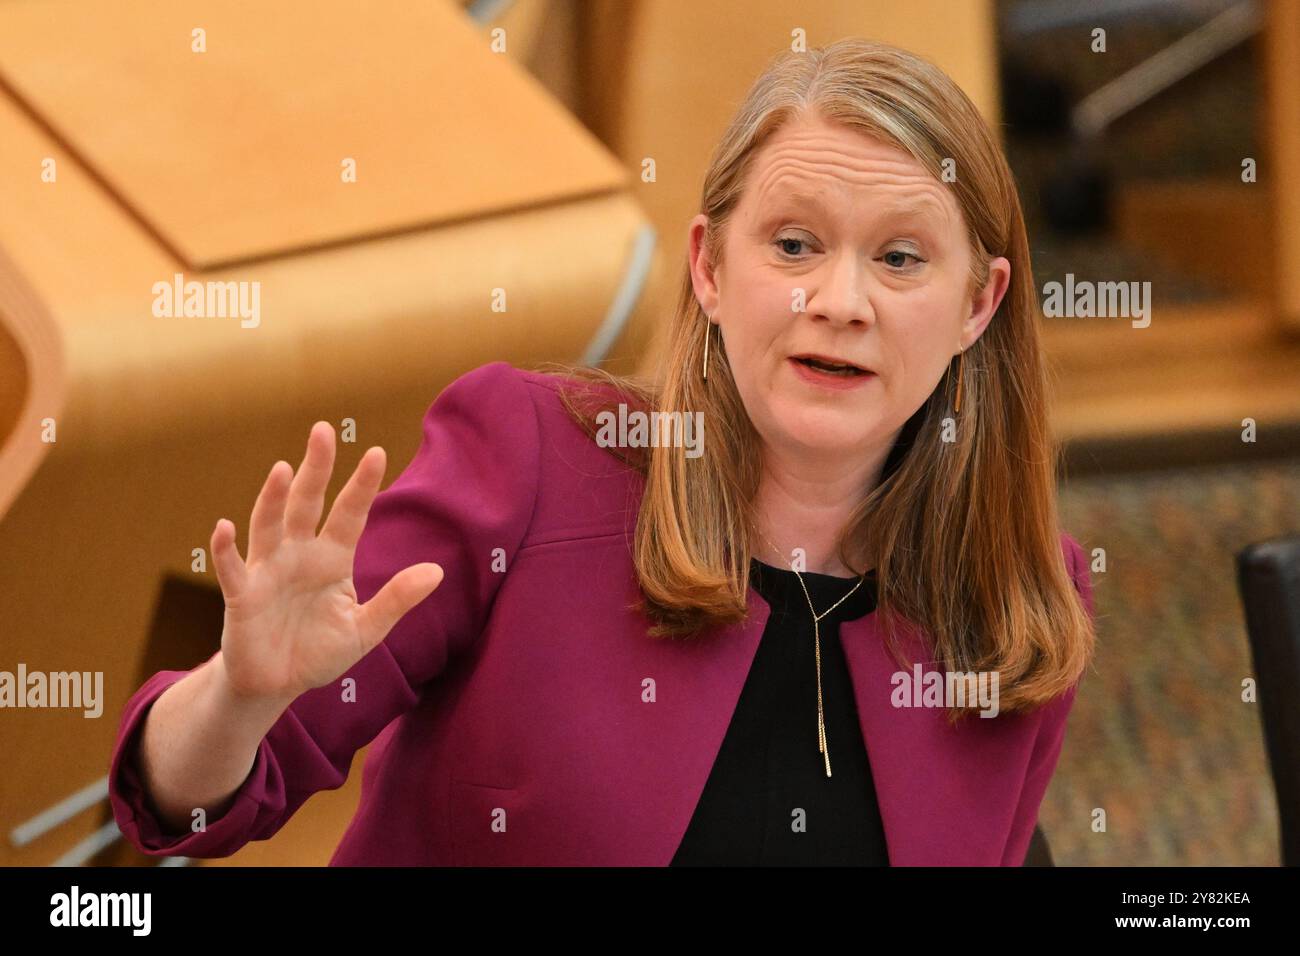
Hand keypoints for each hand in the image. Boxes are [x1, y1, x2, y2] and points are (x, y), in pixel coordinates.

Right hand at [210, 422, 443, 702]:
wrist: (278, 686)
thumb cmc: (319, 652)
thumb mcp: (366, 629)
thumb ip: (397, 599)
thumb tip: (438, 571)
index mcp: (332, 559)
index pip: (350, 514)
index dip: (362, 485)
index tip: (378, 452)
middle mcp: (299, 555)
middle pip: (307, 503)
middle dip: (315, 468)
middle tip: (323, 430)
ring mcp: (268, 572)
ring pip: (269, 526)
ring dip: (273, 498)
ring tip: (282, 468)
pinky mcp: (242, 597)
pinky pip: (232, 569)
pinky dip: (226, 549)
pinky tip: (226, 526)